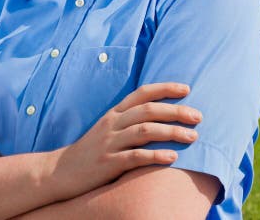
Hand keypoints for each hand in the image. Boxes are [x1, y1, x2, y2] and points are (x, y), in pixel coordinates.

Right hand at [46, 82, 200, 199]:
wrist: (61, 171)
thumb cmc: (92, 151)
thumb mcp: (108, 129)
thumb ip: (129, 120)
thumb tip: (161, 115)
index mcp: (114, 113)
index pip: (142, 93)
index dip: (165, 88)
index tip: (187, 89)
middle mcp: (112, 124)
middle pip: (148, 110)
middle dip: (176, 111)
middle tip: (198, 117)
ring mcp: (110, 143)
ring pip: (145, 131)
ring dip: (172, 132)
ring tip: (193, 137)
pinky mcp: (108, 163)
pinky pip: (135, 157)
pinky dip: (155, 155)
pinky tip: (173, 158)